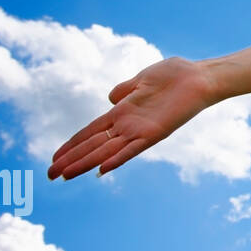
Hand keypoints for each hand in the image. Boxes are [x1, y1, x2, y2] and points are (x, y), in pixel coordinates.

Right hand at [48, 56, 219, 180]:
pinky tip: (102, 170)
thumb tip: (110, 98)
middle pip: (93, 145)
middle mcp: (128, 125)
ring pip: (107, 151)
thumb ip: (125, 89)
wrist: (201, 76)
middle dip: (71, 159)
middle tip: (49, 175)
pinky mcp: (156, 133)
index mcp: (122, 112)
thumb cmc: (175, 75)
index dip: (72, 143)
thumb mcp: (143, 78)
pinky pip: (133, 150)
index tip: (54, 157)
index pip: (91, 131)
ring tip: (65, 175)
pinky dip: (118, 159)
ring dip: (86, 163)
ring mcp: (140, 130)